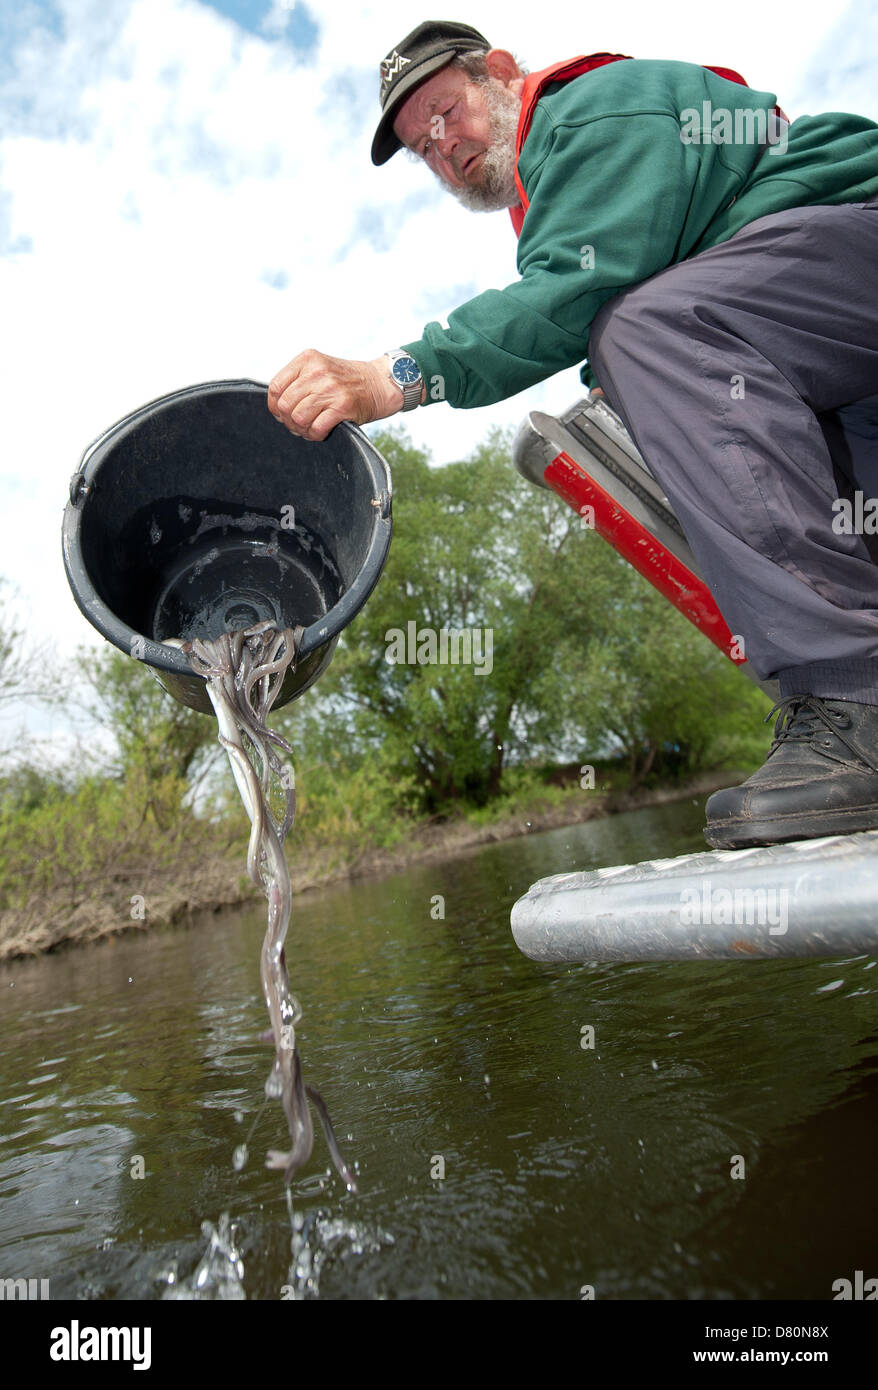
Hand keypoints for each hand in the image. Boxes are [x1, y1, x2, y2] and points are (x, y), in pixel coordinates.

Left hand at [267, 350, 407, 440]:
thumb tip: (277, 406)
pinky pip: (316, 428)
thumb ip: (298, 380)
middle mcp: (317, 371)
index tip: (283, 413)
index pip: (275, 387)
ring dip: (302, 429)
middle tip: (298, 424)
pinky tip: (321, 432)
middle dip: (288, 421)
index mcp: (307, 359)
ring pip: (298, 418)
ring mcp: (330, 389)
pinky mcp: (342, 406)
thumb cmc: (346, 380)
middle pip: (285, 405)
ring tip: (310, 428)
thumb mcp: (319, 367)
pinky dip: (315, 435)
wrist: (378, 383)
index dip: (275, 406)